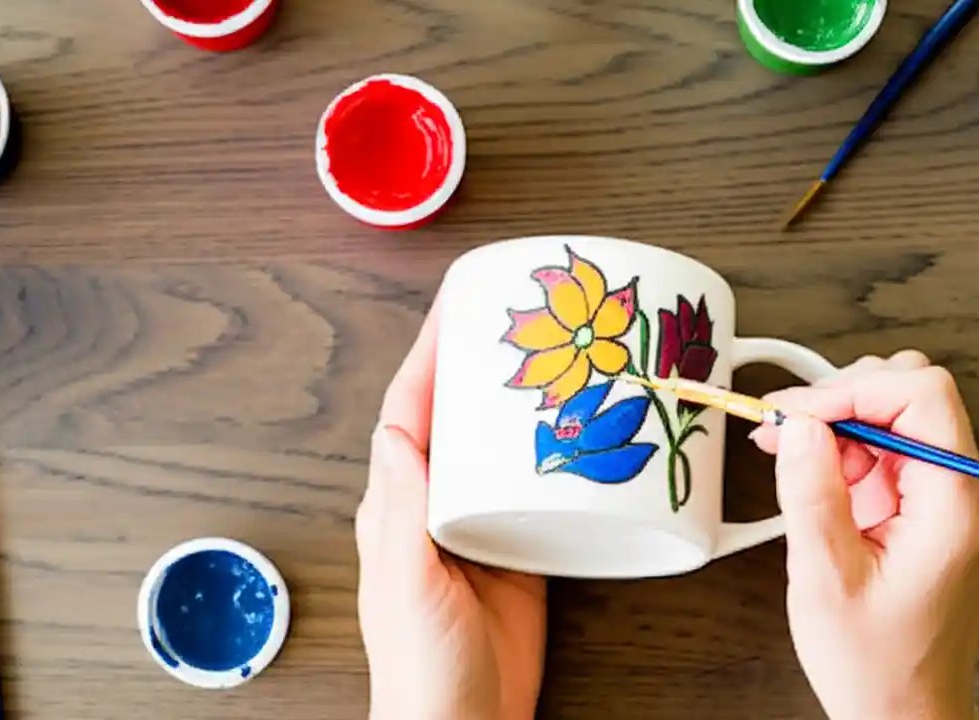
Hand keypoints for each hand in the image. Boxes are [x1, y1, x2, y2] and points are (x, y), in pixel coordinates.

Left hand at [355, 303, 547, 719]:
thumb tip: (395, 430)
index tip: (455, 305)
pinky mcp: (523, 547)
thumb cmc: (418, 665)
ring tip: (555, 356)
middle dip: (479, 363)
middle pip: (458, 416)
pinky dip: (555, 454)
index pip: (410, 410)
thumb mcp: (405, 579)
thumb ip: (402, 508)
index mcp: (398, 503)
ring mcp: (482, 523)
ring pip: (500, 445)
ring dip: (519, 401)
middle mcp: (436, 503)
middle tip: (515, 318)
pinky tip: (582, 432)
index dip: (429, 355)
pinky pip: (539, 487)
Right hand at [751, 352, 978, 719]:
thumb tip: (796, 423)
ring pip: (897, 411)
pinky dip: (844, 449)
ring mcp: (952, 494)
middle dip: (841, 400)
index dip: (850, 389)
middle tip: (783, 430)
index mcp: (956, 504)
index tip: (794, 415)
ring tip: (794, 461)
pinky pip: (889, 446)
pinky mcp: (932, 503)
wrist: (904, 711)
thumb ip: (811, 491)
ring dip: (839, 424)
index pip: (921, 393)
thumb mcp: (825, 576)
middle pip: (911, 392)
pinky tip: (813, 478)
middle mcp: (968, 490)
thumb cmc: (875, 663)